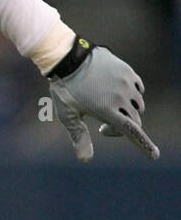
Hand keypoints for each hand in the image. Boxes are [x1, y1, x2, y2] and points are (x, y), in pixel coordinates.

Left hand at [49, 45, 158, 162]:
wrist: (68, 59)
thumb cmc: (65, 90)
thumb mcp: (69, 115)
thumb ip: (79, 137)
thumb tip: (86, 160)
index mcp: (107, 110)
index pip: (132, 131)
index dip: (144, 145)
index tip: (154, 155)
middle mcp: (121, 97)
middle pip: (135, 119)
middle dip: (123, 127)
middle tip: (102, 127)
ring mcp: (126, 83)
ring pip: (138, 104)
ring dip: (128, 110)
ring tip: (108, 107)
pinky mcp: (127, 71)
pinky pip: (138, 88)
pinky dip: (132, 95)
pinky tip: (116, 93)